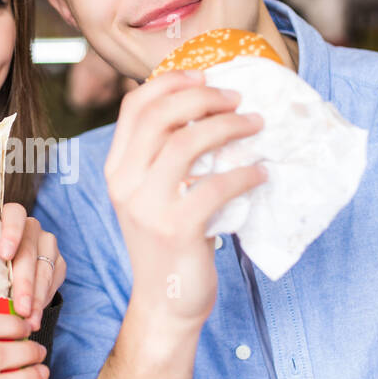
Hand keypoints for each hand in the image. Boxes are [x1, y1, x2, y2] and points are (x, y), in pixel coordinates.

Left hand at [0, 202, 66, 330]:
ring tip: (28, 320)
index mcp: (3, 219)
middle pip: (28, 251)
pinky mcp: (56, 262)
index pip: (13, 215)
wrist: (0, 275)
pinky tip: (34, 317)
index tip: (4, 255)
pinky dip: (43, 300)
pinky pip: (54, 280)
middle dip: (24, 283)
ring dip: (36, 297)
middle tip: (20, 309)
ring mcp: (46, 244)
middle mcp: (29, 228)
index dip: (11, 232)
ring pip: (44, 268)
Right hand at [104, 70, 266, 324]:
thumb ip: (163, 158)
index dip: (171, 82)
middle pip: (161, 115)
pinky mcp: (177, 229)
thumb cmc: (168, 243)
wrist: (166, 302)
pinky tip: (261, 173)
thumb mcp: (153, 195)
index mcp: (116, 169)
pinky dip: (245, 173)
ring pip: (188, 143)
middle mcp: (125, 183)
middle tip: (238, 100)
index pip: (134, 106)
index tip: (205, 75)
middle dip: (205, 97)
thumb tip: (204, 108)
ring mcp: (148, 206)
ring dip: (230, 127)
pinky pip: (216, 185)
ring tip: (256, 126)